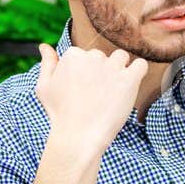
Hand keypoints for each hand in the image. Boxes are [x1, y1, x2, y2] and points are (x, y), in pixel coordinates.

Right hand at [30, 43, 145, 183]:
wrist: (78, 137)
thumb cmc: (59, 115)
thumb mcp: (44, 87)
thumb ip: (47, 64)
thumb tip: (43, 46)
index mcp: (73, 55)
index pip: (85, 55)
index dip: (85, 73)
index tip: (83, 90)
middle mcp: (92, 56)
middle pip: (103, 56)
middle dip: (101, 72)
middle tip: (96, 96)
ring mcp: (112, 67)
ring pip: (121, 57)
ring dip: (119, 70)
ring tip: (112, 92)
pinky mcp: (129, 79)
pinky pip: (141, 65)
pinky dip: (138, 72)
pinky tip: (129, 86)